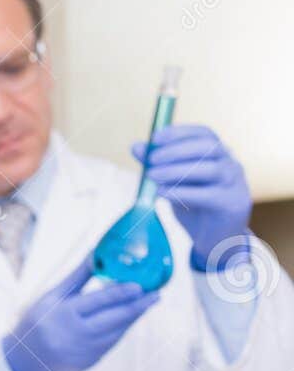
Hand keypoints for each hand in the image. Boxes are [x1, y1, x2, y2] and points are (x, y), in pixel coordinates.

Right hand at [2, 257, 158, 370]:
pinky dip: (124, 329)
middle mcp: (76, 334)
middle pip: (115, 318)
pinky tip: (131, 318)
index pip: (98, 301)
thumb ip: (76, 278)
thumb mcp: (50, 298)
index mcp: (63, 314)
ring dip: (134, 317)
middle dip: (138, 306)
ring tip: (148, 302)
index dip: (121, 293)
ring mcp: (85, 351)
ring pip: (118, 332)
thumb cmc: (36, 323)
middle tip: (156, 295)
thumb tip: (96, 254)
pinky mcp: (91, 362)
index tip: (139, 285)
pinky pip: (113, 343)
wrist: (23, 363)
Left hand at [133, 124, 251, 270]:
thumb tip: (136, 146)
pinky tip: (162, 193)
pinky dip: (182, 192)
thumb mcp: (174, 182)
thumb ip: (158, 164)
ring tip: (152, 176)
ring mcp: (235, 183)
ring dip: (177, 171)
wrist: (216, 238)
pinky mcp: (232, 204)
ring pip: (210, 169)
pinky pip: (208, 194)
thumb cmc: (195, 205)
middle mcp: (231, 164)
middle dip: (176, 151)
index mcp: (218, 154)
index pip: (204, 133)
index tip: (155, 138)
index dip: (180, 132)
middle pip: (208, 147)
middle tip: (151, 161)